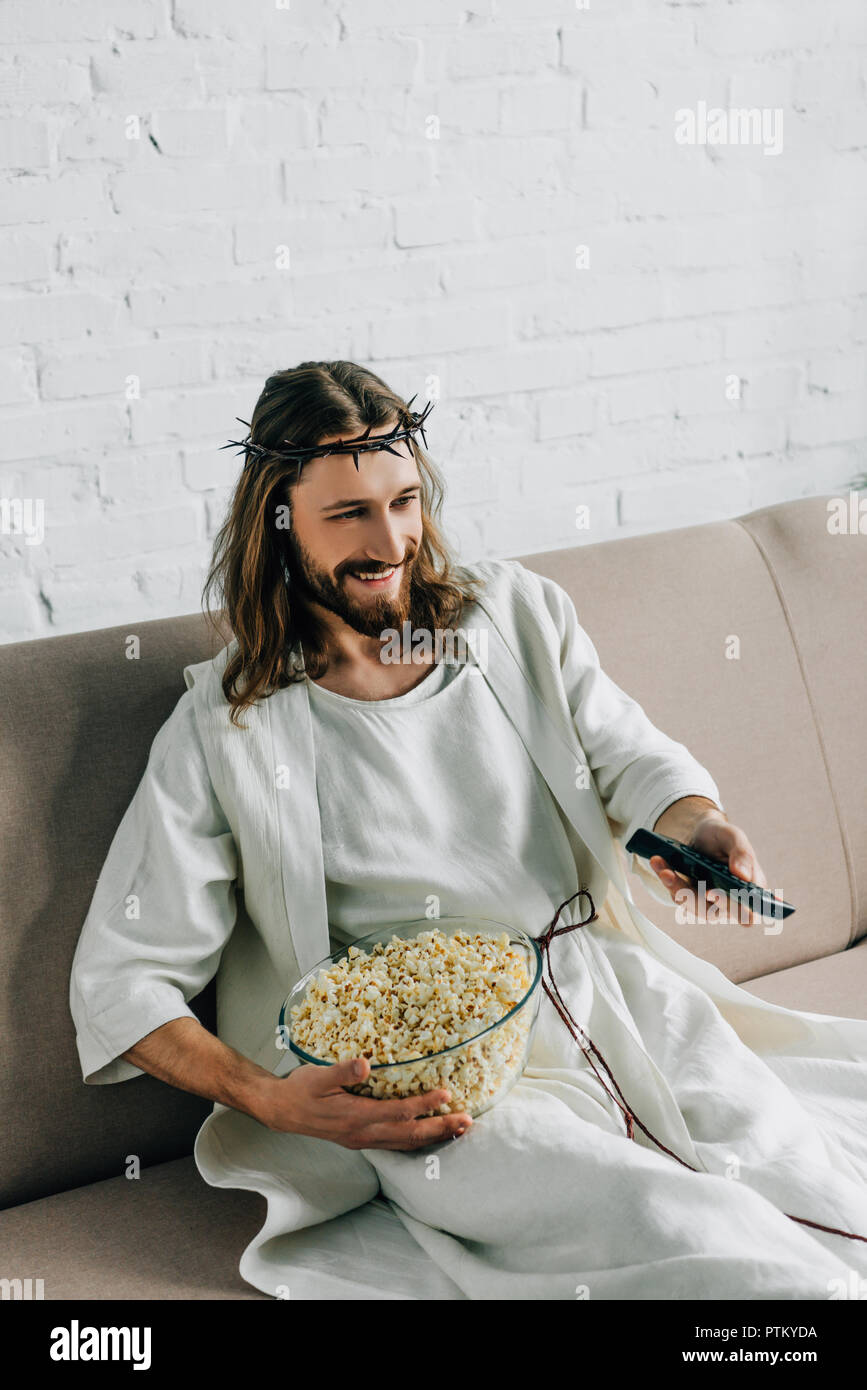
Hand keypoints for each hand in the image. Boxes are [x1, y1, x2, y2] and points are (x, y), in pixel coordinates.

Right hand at [263, 1058, 473, 1150]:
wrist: (283, 1111)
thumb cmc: (301, 1090)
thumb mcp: (317, 1076)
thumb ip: (341, 1071)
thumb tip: (365, 1063)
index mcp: (356, 1117)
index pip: (398, 1112)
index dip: (424, 1104)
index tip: (446, 1093)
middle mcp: (364, 1134)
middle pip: (409, 1135)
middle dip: (440, 1129)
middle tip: (467, 1121)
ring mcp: (364, 1140)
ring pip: (405, 1143)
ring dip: (433, 1137)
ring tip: (458, 1130)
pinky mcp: (362, 1140)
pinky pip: (396, 1144)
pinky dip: (417, 1141)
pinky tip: (429, 1135)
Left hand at [649, 813, 772, 925]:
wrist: (701, 832)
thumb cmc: (722, 837)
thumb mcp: (734, 837)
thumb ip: (742, 854)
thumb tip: (743, 876)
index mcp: (751, 889)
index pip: (748, 912)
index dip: (734, 909)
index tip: (713, 893)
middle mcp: (731, 901)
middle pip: (715, 913)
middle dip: (694, 898)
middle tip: (680, 883)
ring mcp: (709, 902)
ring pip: (693, 907)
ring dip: (677, 888)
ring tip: (665, 870)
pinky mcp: (690, 898)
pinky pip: (679, 896)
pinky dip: (667, 880)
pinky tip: (660, 863)